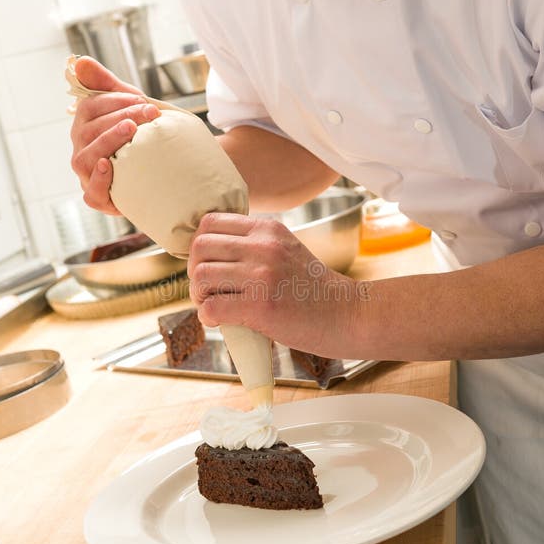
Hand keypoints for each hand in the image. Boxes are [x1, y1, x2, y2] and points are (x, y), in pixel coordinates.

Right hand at [69, 57, 160, 214]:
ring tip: (130, 129)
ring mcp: (86, 174)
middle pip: (89, 130)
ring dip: (108, 140)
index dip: (113, 100)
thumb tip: (81, 61)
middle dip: (120, 117)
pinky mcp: (97, 198)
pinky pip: (90, 191)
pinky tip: (108, 165)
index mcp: (85, 126)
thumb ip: (107, 86)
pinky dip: (98, 179)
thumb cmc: (140, 138)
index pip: (89, 108)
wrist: (161, 175)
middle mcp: (81, 149)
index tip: (141, 99)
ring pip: (85, 157)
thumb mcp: (129, 109)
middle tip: (149, 113)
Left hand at [188, 213, 363, 356]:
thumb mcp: (287, 249)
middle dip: (195, 271)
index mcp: (268, 229)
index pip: (210, 222)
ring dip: (200, 295)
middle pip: (199, 247)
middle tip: (208, 289)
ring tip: (214, 305)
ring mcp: (262, 275)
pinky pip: (211, 308)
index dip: (199, 245)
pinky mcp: (260, 306)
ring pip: (201, 276)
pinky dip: (208, 317)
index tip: (208, 264)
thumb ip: (255, 245)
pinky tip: (221, 322)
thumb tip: (209, 252)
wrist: (349, 315)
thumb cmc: (314, 290)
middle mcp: (263, 247)